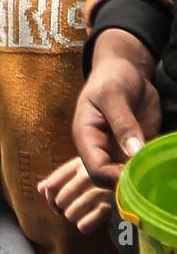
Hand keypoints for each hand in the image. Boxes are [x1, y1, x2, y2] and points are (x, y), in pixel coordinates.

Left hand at [38, 156, 113, 234]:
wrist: (142, 183)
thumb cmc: (107, 175)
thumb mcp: (86, 169)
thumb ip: (62, 177)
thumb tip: (40, 188)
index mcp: (81, 162)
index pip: (52, 185)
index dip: (50, 196)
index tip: (56, 201)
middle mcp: (91, 174)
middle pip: (59, 200)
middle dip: (62, 208)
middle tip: (71, 209)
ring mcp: (102, 190)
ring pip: (70, 213)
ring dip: (74, 217)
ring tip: (82, 213)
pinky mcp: (113, 207)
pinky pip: (84, 224)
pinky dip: (85, 225)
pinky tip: (89, 222)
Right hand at [73, 28, 161, 187]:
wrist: (124, 69)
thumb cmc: (111, 79)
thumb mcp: (114, 96)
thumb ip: (123, 124)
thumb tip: (135, 153)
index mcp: (86, 137)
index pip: (96, 170)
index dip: (115, 178)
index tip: (139, 177)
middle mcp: (100, 148)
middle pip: (110, 179)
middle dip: (130, 183)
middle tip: (155, 178)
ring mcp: (118, 150)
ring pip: (128, 177)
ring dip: (145, 179)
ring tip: (164, 174)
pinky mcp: (136, 147)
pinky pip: (145, 165)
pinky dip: (156, 169)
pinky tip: (167, 167)